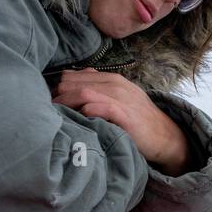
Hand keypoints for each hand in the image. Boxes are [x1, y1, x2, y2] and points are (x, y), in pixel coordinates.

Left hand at [51, 69, 192, 174]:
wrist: (164, 136)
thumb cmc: (138, 121)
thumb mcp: (119, 99)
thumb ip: (99, 90)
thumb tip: (72, 82)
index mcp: (111, 78)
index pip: (72, 75)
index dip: (57, 89)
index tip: (49, 104)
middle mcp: (115, 84)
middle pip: (73, 82)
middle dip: (56, 96)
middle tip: (47, 112)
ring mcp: (120, 97)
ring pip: (83, 92)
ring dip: (65, 103)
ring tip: (56, 116)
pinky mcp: (124, 113)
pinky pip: (98, 106)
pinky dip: (84, 111)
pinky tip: (78, 119)